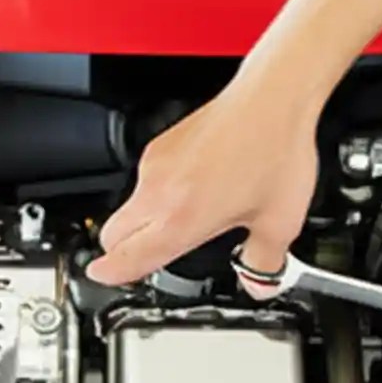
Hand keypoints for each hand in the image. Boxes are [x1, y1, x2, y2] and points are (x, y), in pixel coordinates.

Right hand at [85, 81, 319, 286]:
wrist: (272, 98)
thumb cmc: (274, 151)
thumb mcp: (278, 222)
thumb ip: (262, 264)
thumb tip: (259, 284)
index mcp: (179, 219)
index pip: (126, 258)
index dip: (111, 274)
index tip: (103, 277)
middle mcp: (158, 191)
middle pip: (112, 234)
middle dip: (124, 250)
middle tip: (149, 258)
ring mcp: (154, 164)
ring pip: (129, 205)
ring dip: (146, 219)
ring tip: (193, 215)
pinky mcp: (159, 145)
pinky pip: (146, 179)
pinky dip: (160, 191)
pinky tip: (197, 188)